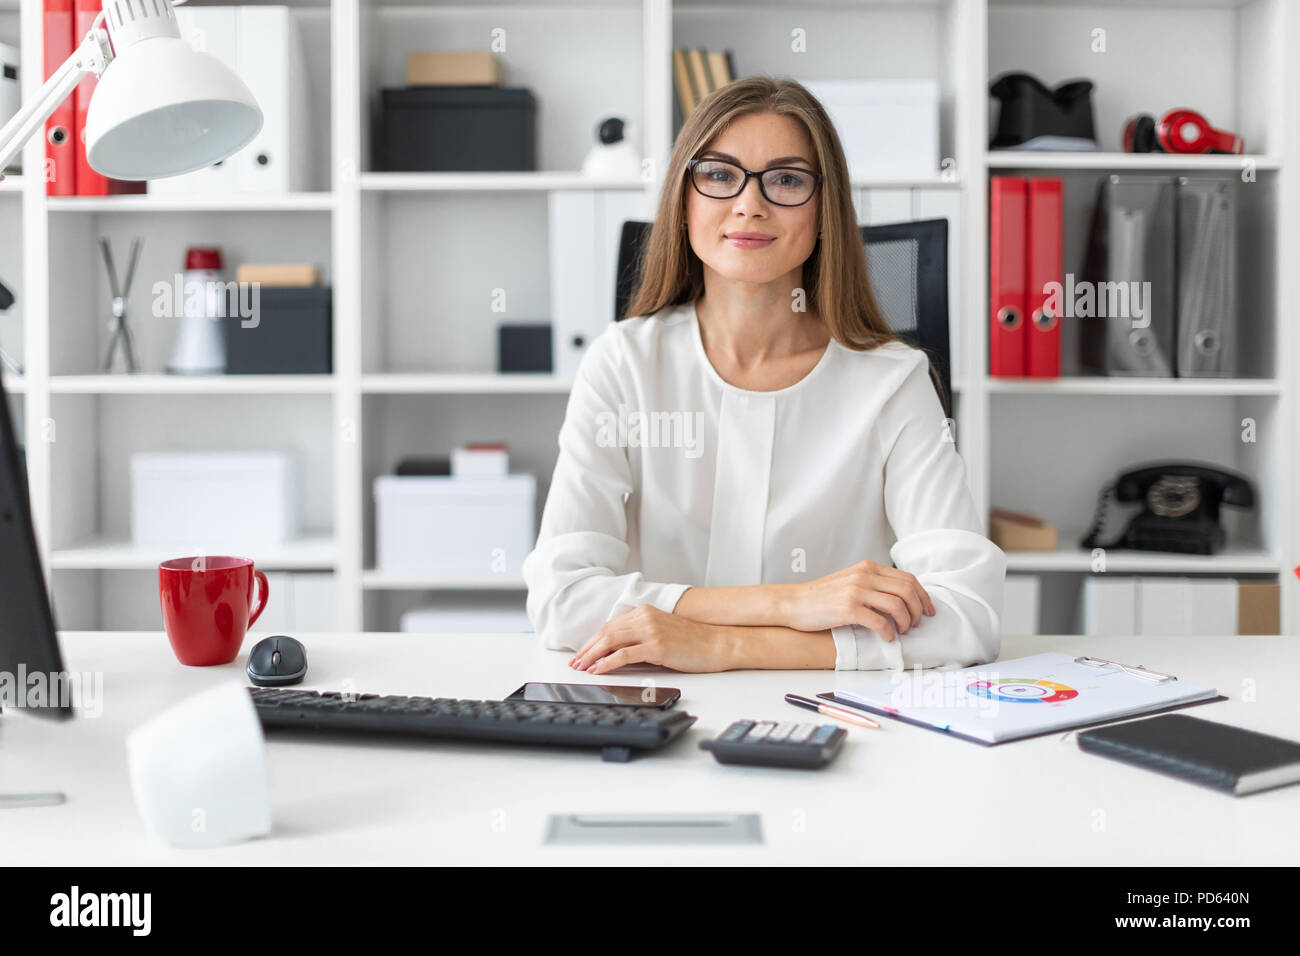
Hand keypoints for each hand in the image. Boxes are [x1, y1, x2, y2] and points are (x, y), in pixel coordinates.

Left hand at [569, 604, 733, 674]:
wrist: (717, 643)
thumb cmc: (692, 641)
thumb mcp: (662, 632)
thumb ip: (640, 636)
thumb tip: (615, 652)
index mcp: (644, 612)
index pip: (610, 626)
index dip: (593, 640)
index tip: (582, 652)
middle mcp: (645, 617)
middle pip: (606, 632)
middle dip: (587, 649)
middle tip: (574, 662)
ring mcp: (651, 630)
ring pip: (611, 641)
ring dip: (592, 655)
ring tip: (581, 667)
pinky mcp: (657, 646)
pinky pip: (624, 654)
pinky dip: (607, 662)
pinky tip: (598, 670)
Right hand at [774, 560, 935, 639]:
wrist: (793, 602)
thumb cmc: (822, 597)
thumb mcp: (850, 581)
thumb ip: (872, 584)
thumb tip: (900, 599)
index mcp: (867, 567)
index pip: (907, 578)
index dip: (923, 596)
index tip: (928, 611)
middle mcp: (864, 575)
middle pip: (907, 590)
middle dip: (918, 610)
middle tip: (916, 624)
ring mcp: (856, 591)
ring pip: (898, 606)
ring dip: (905, 622)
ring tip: (901, 632)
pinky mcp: (848, 608)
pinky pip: (880, 621)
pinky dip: (889, 632)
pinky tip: (887, 638)